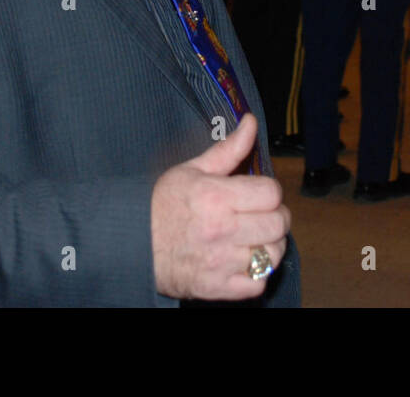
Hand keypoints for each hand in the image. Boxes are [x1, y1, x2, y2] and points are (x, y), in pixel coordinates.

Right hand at [151, 114, 290, 299]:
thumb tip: (251, 122)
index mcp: (216, 197)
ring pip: (273, 255)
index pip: (271, 193)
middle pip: (278, 224)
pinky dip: (257, 275)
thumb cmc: (161, 204)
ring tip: (256, 239)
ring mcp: (221, 262)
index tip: (259, 194)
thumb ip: (228, 149)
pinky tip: (246, 262)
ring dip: (271, 246)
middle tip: (262, 216)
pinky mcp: (217, 287)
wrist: (131, 243)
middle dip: (276, 217)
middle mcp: (222, 230)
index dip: (270, 191)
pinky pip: (258, 284)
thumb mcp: (191, 170)